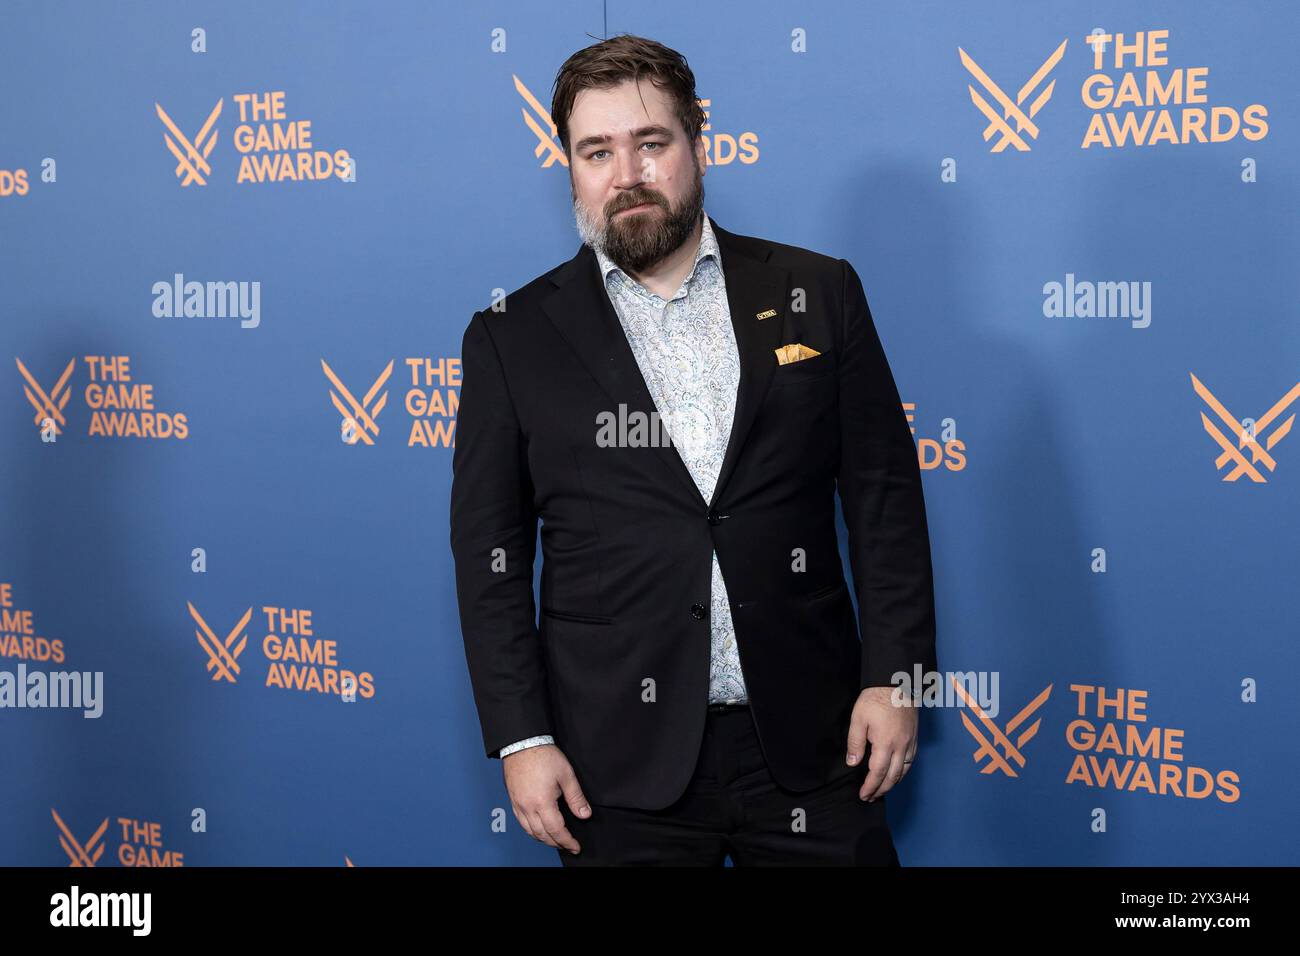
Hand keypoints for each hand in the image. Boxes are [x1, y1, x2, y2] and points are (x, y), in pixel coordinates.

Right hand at [502, 743, 591, 853]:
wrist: (522, 743)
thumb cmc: (543, 756)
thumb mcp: (566, 775)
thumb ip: (576, 797)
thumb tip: (585, 814)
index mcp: (542, 802)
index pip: (556, 830)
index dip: (567, 841)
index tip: (575, 846)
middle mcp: (527, 807)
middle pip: (542, 834)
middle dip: (556, 843)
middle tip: (568, 845)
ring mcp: (518, 804)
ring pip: (530, 831)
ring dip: (543, 839)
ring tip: (555, 840)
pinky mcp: (513, 800)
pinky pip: (521, 822)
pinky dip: (531, 830)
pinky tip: (538, 828)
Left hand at [846, 685, 917, 801]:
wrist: (897, 683)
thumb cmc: (876, 699)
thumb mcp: (858, 719)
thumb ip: (855, 743)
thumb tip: (853, 763)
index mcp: (885, 743)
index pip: (877, 773)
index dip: (870, 786)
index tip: (864, 795)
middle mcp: (901, 746)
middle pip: (892, 776)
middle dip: (881, 790)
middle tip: (871, 797)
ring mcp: (910, 742)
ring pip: (904, 770)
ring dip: (893, 783)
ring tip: (882, 790)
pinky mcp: (915, 737)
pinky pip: (911, 761)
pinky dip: (903, 772)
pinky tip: (897, 773)